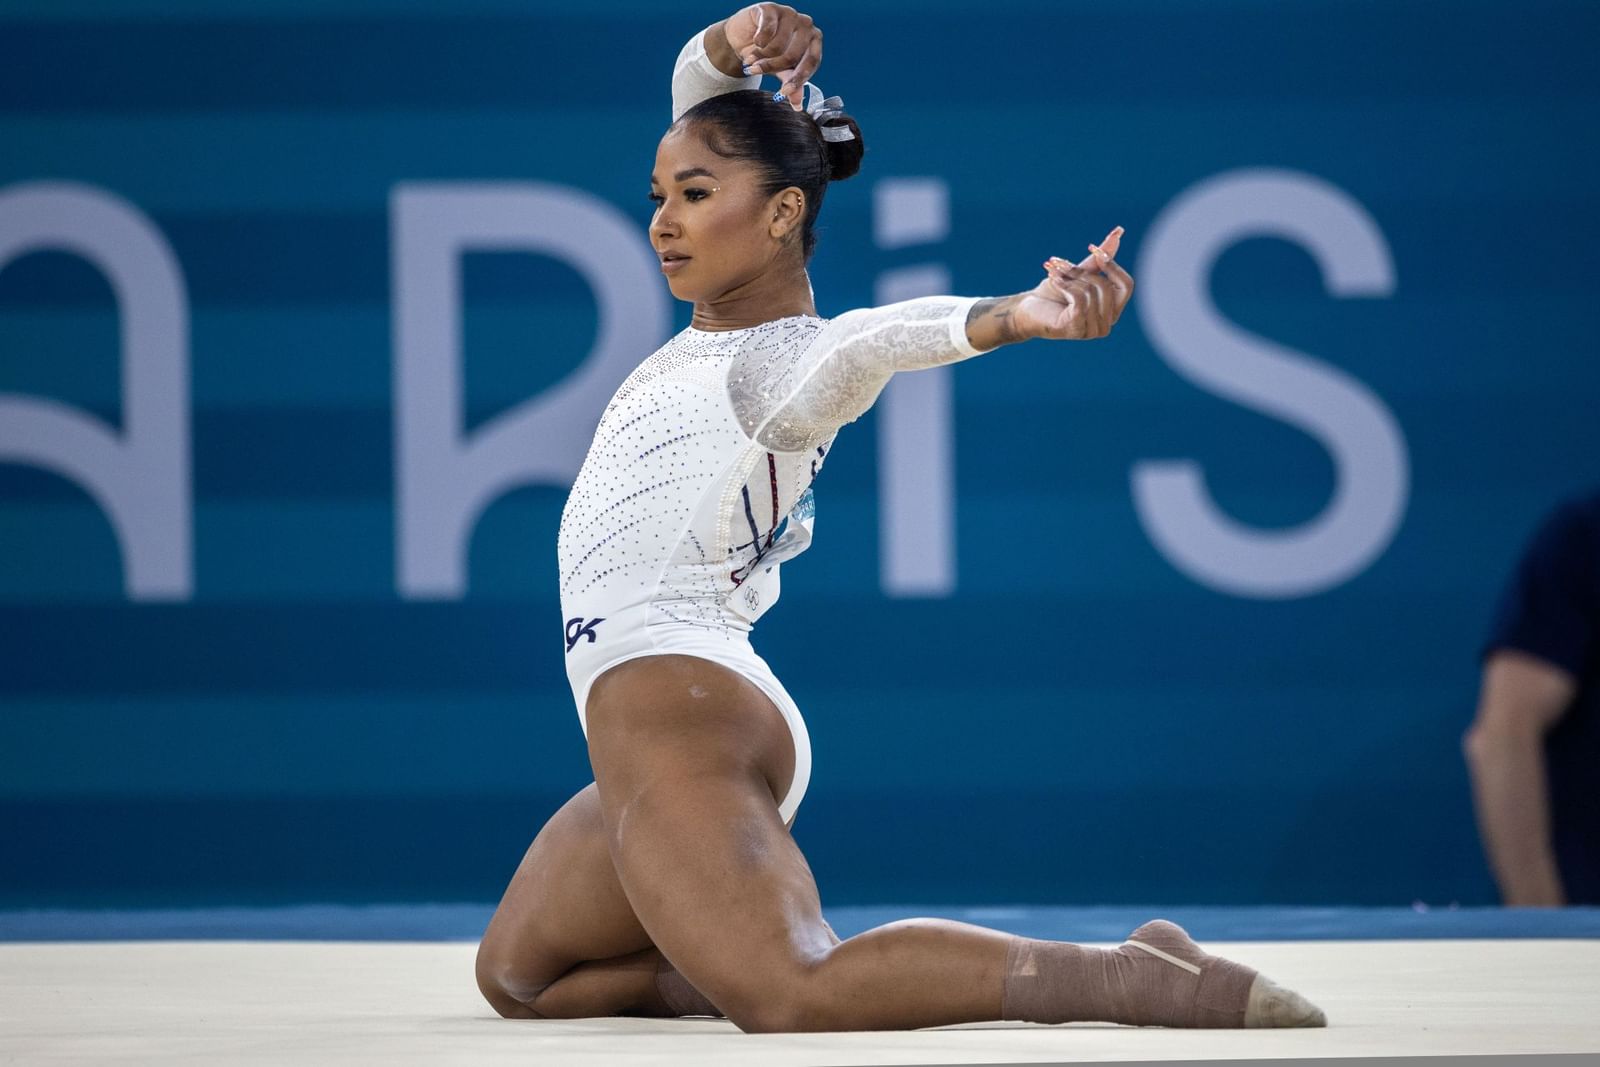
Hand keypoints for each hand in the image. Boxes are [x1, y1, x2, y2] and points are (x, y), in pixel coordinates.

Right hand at [722, 3, 822, 108]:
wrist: (742, 37)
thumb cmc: (767, 52)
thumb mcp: (781, 70)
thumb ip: (791, 83)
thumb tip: (797, 105)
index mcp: (813, 41)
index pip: (812, 61)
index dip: (798, 79)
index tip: (784, 92)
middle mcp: (805, 25)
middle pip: (793, 55)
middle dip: (773, 68)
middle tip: (757, 71)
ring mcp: (790, 14)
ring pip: (778, 45)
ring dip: (761, 57)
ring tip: (752, 59)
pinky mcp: (771, 8)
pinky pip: (767, 30)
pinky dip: (758, 41)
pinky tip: (754, 41)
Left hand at [1015, 227, 1133, 340]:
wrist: (1025, 310)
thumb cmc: (1052, 294)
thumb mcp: (1079, 273)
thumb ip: (1100, 259)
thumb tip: (1118, 232)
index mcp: (1111, 311)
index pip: (1127, 285)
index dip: (1112, 265)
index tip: (1092, 247)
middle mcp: (1106, 325)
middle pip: (1107, 286)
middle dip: (1082, 272)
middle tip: (1061, 264)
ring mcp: (1092, 330)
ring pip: (1092, 292)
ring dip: (1069, 278)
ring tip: (1054, 274)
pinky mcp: (1076, 329)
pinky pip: (1080, 299)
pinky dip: (1065, 285)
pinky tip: (1053, 280)